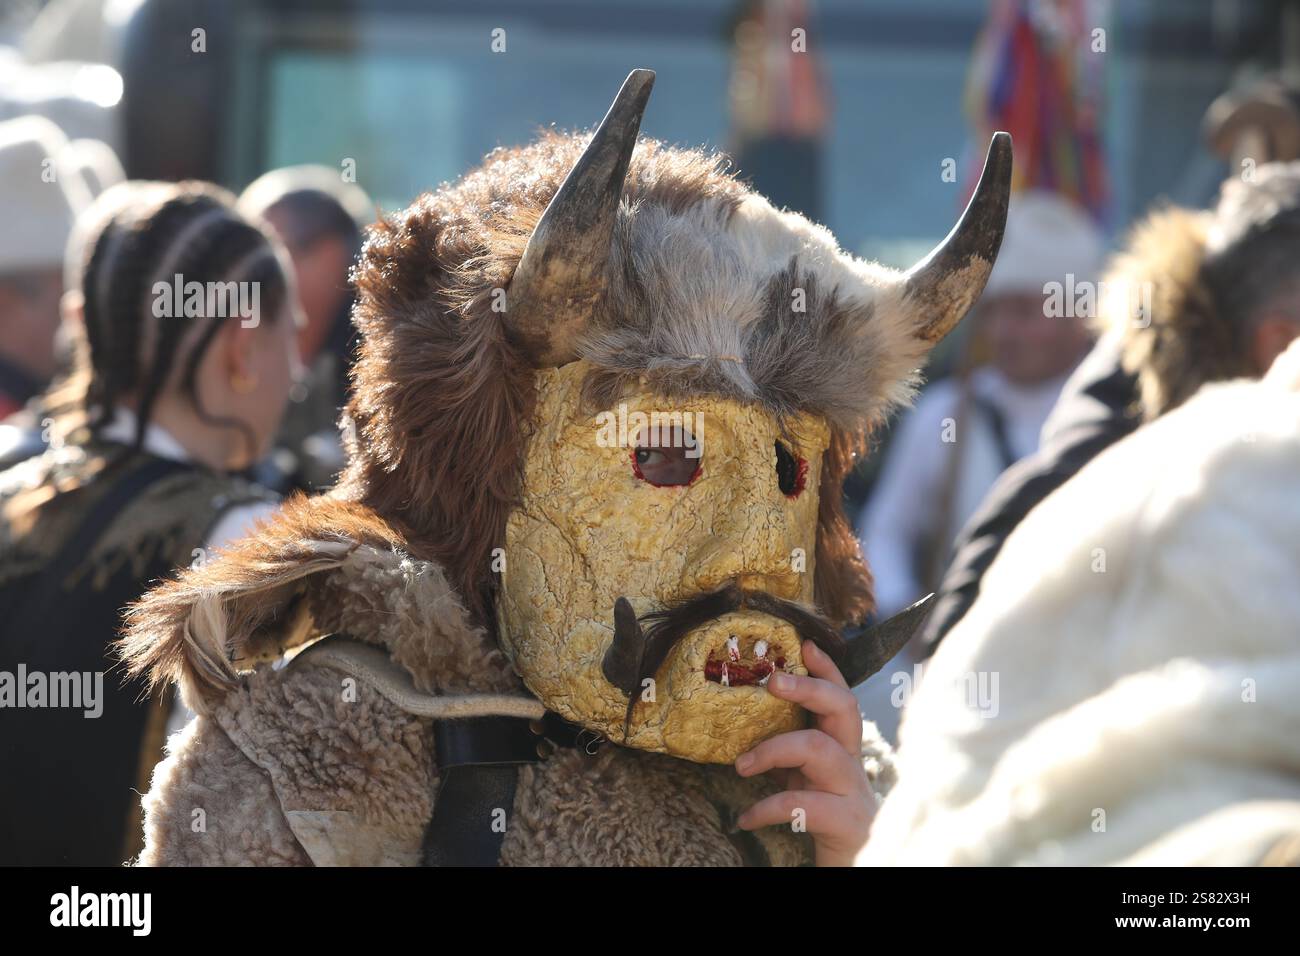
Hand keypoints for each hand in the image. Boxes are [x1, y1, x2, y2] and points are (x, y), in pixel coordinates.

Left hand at [734, 639, 875, 865]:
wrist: (856, 865)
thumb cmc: (825, 818)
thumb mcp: (806, 778)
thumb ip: (789, 752)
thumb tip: (744, 724)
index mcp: (842, 748)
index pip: (842, 696)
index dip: (826, 669)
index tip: (804, 644)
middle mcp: (853, 763)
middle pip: (844, 709)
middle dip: (809, 688)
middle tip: (772, 681)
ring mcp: (853, 791)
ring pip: (820, 750)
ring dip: (774, 750)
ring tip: (741, 765)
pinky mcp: (846, 822)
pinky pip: (802, 804)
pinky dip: (767, 808)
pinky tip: (745, 818)